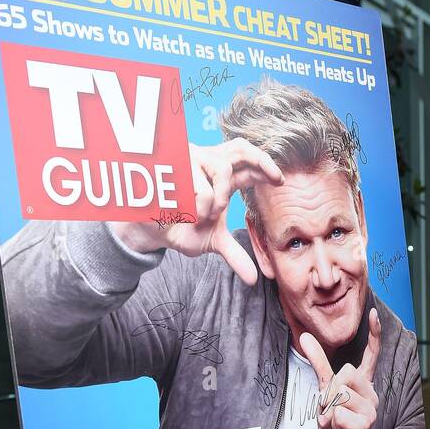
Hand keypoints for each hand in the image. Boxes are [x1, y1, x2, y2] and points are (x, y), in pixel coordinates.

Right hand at [112, 138, 283, 282]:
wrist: (149, 229)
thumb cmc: (180, 228)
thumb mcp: (211, 242)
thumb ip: (234, 255)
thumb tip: (253, 279)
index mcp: (221, 177)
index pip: (249, 163)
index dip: (267, 166)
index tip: (280, 181)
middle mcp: (209, 162)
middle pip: (241, 148)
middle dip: (261, 160)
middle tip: (274, 177)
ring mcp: (191, 158)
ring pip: (222, 171)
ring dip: (217, 200)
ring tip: (200, 215)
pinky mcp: (175, 160)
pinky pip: (198, 183)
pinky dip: (194, 204)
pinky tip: (180, 208)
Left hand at [300, 308, 380, 428]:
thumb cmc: (334, 428)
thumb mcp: (324, 393)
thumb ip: (318, 365)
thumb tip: (304, 336)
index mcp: (363, 385)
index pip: (370, 356)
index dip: (373, 335)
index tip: (374, 313)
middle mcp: (372, 394)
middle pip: (345, 372)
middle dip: (329, 392)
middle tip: (330, 410)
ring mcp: (372, 408)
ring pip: (339, 393)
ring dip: (328, 410)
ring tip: (334, 422)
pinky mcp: (366, 422)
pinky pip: (338, 412)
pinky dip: (330, 423)